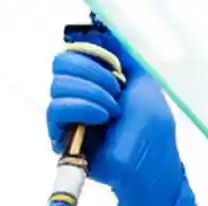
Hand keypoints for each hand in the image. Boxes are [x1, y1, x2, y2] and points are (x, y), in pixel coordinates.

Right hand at [46, 34, 196, 205]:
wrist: (151, 167)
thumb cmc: (152, 131)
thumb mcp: (144, 82)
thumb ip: (123, 56)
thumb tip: (104, 35)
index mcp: (98, 81)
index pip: (75, 53)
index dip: (92, 55)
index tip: (115, 70)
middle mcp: (80, 96)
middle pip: (62, 64)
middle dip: (93, 74)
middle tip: (115, 93)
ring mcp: (70, 117)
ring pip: (58, 85)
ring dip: (91, 93)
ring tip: (111, 111)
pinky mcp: (62, 137)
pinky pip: (55, 110)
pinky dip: (80, 108)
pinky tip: (100, 117)